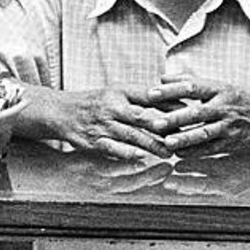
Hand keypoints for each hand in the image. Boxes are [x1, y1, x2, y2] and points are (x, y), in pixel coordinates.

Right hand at [17, 83, 174, 160]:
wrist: (61, 111)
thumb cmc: (96, 102)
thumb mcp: (117, 92)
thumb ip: (141, 97)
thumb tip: (173, 101)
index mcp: (120, 92)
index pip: (149, 96)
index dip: (169, 103)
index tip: (189, 109)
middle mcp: (112, 107)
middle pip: (142, 116)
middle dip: (163, 126)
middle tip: (183, 134)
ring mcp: (102, 125)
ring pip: (131, 135)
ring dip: (151, 145)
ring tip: (170, 152)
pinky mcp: (93, 141)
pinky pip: (111, 148)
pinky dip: (125, 153)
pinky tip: (139, 158)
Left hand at [150, 75, 249, 154]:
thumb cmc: (240, 99)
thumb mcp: (220, 85)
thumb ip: (191, 81)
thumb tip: (163, 77)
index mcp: (220, 88)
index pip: (192, 87)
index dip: (171, 90)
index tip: (151, 93)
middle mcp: (225, 106)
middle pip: (197, 112)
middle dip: (175, 118)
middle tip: (155, 123)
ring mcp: (229, 126)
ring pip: (204, 133)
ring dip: (184, 138)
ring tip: (167, 142)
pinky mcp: (232, 143)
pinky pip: (210, 149)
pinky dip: (194, 152)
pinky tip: (179, 154)